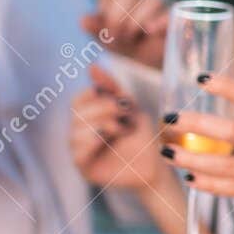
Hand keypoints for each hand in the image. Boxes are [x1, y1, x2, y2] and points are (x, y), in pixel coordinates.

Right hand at [69, 64, 172, 193]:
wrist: (156, 162)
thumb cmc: (142, 134)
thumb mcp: (129, 106)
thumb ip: (110, 87)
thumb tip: (91, 66)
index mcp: (88, 118)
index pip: (78, 99)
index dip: (95, 94)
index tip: (119, 97)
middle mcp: (79, 133)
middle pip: (77, 113)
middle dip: (105, 108)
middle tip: (127, 113)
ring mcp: (79, 151)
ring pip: (76, 130)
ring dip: (104, 124)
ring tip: (123, 129)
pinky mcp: (83, 168)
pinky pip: (78, 151)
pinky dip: (95, 141)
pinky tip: (109, 140)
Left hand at [81, 0, 169, 67]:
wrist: (148, 56)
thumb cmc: (122, 38)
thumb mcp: (103, 35)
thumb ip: (93, 27)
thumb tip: (85, 20)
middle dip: (117, 19)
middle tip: (116, 36)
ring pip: (144, 7)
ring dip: (133, 30)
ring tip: (134, 37)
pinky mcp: (173, 12)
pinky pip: (165, 15)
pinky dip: (156, 25)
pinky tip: (150, 30)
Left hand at [160, 74, 233, 228]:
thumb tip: (194, 113)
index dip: (228, 86)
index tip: (200, 79)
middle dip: (198, 124)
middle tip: (169, 119)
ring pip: (226, 164)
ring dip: (192, 158)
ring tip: (167, 153)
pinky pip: (228, 188)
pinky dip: (205, 182)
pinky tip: (187, 176)